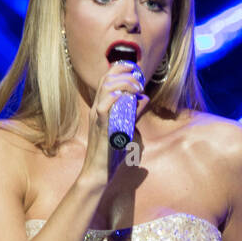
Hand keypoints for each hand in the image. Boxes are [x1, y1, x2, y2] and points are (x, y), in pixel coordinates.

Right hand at [80, 59, 150, 186]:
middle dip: (125, 73)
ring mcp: (97, 118)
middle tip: (140, 81)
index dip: (120, 68)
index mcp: (101, 107)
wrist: (98, 172)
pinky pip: (102, 108)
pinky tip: (123, 97)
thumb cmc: (111, 153)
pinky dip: (113, 98)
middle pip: (106, 79)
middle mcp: (97, 109)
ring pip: (105, 89)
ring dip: (123, 84)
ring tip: (136, 88)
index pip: (107, 79)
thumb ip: (134, 113)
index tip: (135, 68)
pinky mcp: (100, 128)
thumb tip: (144, 99)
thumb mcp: (127, 128)